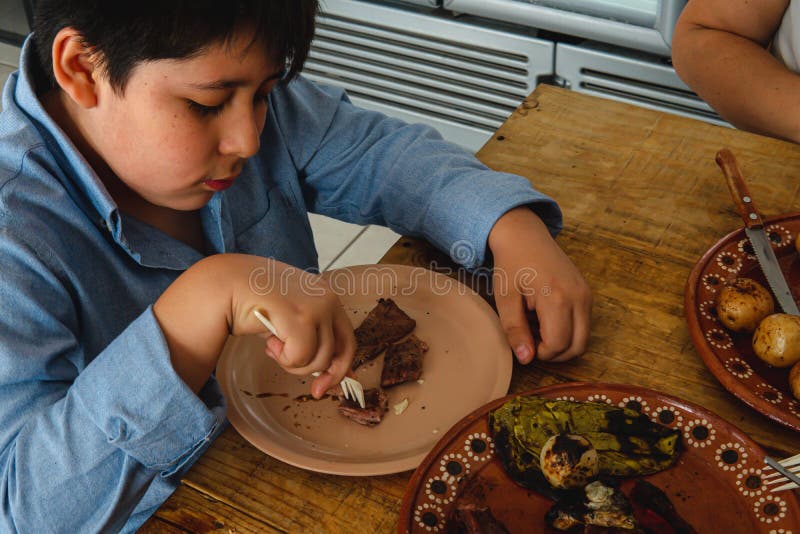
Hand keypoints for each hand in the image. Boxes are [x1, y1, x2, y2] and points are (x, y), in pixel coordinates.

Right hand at [154, 254, 354, 396]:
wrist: (226, 284)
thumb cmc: (254, 302)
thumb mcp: (289, 321)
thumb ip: (309, 340)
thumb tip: (326, 375)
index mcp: (327, 298)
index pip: (348, 339)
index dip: (341, 368)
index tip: (325, 386)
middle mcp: (328, 299)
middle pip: (340, 353)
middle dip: (320, 372)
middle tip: (298, 373)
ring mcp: (317, 307)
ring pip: (320, 359)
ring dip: (293, 362)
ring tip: (274, 344)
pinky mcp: (301, 316)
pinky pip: (301, 356)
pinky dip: (283, 358)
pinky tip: (269, 342)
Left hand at [487, 208, 591, 362]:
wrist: (524, 235)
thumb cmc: (511, 264)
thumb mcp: (505, 298)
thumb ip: (515, 330)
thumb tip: (526, 359)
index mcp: (557, 298)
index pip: (558, 344)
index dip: (540, 352)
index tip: (523, 340)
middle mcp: (578, 297)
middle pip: (577, 346)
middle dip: (554, 353)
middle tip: (531, 338)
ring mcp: (586, 294)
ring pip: (583, 338)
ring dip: (562, 342)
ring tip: (536, 325)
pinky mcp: (587, 292)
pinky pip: (583, 323)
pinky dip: (567, 329)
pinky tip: (545, 316)